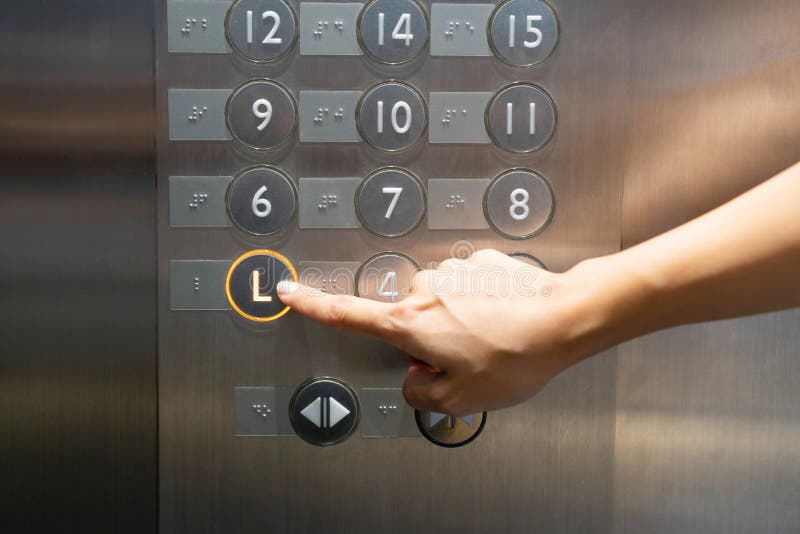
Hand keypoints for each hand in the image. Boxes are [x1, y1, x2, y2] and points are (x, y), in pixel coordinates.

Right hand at [277, 250, 622, 415]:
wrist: (564, 317)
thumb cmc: (516, 356)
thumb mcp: (461, 398)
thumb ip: (421, 393)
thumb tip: (415, 379)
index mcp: (409, 323)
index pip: (345, 314)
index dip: (311, 304)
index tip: (287, 291)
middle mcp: (425, 290)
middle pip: (407, 321)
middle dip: (428, 343)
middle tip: (467, 360)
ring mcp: (453, 272)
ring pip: (441, 306)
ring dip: (458, 324)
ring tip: (494, 342)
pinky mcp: (479, 261)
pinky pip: (467, 289)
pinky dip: (479, 306)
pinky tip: (505, 320)